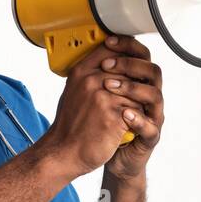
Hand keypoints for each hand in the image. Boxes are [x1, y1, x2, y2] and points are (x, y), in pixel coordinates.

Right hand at [43, 38, 147, 178]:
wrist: (63, 152)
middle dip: (135, 84)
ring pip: (136, 90)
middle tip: (134, 96)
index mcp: (81, 71)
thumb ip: (91, 74)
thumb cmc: (70, 125)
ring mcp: (102, 97)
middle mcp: (91, 80)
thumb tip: (112, 61)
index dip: (126, 52)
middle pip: (128, 70)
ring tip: (130, 113)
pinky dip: (136, 118)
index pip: (110, 49)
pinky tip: (128, 124)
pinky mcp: (113, 115)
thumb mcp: (74, 90)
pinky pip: (137, 110)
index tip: (133, 60)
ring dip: (137, 103)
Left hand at [97, 35, 163, 182]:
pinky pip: (150, 126)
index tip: (109, 41)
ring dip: (132, 88)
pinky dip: (137, 119)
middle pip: (152, 71)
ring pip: (155, 95)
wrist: (108, 156)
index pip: (142, 57)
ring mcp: (152, 117)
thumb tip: (88, 48)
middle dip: (130, 64)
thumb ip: (100, 73)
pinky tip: (124, 114)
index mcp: (138, 84)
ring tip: (111, 87)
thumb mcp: (99, 95)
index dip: (128, 46)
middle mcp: (149, 98)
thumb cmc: (105, 125)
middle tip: (107, 65)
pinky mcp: (150, 137)